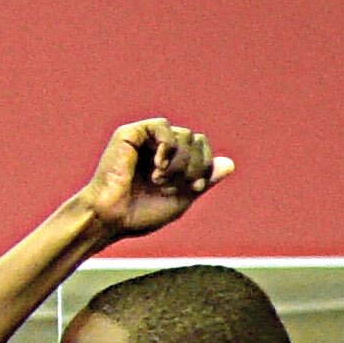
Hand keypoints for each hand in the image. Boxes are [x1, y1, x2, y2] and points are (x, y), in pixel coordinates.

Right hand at [79, 120, 228, 241]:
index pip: (203, 148)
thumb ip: (204, 179)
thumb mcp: (183, 198)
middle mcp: (160, 147)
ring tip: (161, 179)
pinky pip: (162, 125)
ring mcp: (145, 139)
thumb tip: (230, 163)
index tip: (195, 187)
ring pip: (183, 134)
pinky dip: (166, 146)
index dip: (206, 166)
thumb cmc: (142, 213)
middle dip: (194, 165)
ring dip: (180, 161)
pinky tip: (157, 166)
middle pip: (196, 140)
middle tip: (175, 185)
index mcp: (173, 161)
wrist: (113, 217)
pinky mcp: (131, 133)